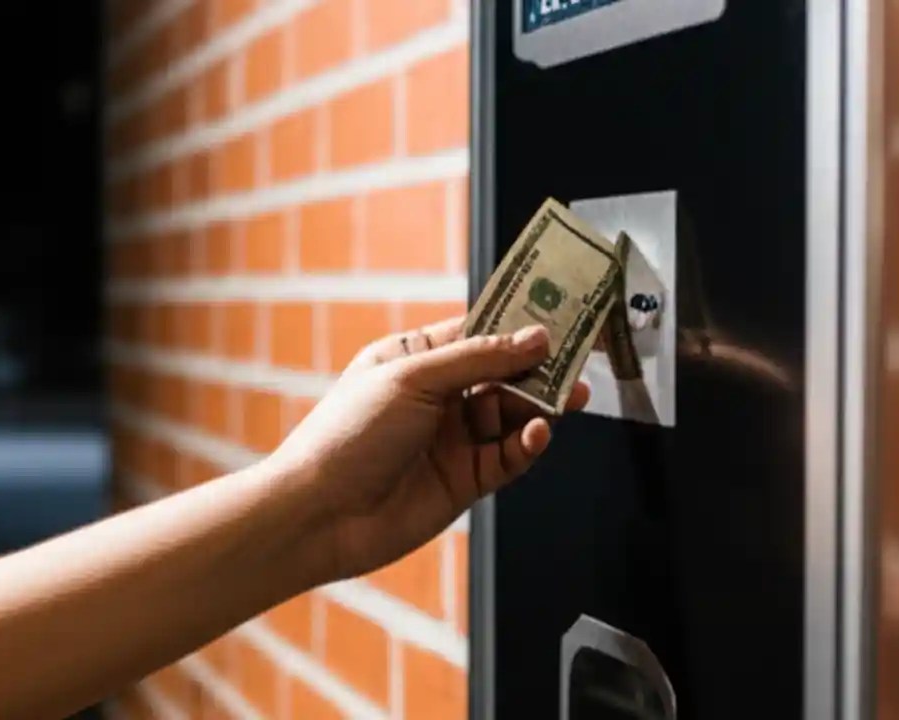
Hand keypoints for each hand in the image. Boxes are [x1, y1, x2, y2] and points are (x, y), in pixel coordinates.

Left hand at [267, 316, 588, 581]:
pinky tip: (538, 433)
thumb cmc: (347, 436)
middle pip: (503, 374)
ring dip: (541, 405)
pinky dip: (528, 444)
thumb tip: (534, 338)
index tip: (557, 315)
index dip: (516, 324)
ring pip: (511, 415)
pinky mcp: (465, 480)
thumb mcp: (414, 379)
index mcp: (415, 360)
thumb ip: (479, 358)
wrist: (320, 516)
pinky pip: (508, 457)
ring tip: (570, 397)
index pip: (478, 332)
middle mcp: (437, 397)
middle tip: (578, 359)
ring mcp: (452, 439)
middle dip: (539, 368)